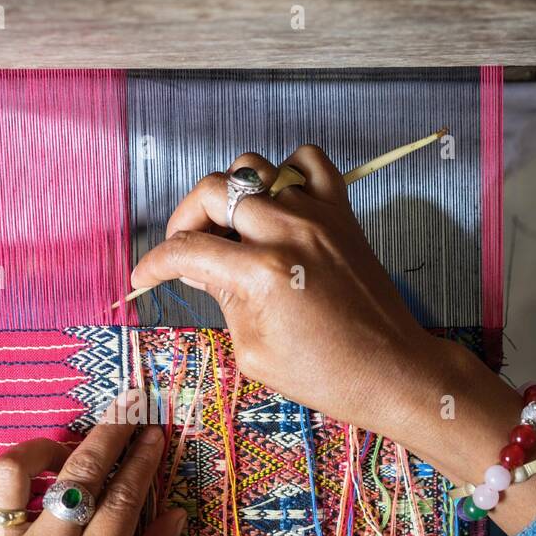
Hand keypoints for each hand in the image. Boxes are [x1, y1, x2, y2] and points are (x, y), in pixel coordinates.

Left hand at [0, 399, 185, 535]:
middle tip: (126, 415)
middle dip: (109, 435)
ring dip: (41, 448)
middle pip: (78, 474)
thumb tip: (174, 513)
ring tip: (62, 450)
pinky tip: (11, 488)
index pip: (123, 500)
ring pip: (10, 472)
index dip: (143, 460)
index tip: (156, 433)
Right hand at [130, 144, 443, 440]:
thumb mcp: (253, 350)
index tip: (145, 277)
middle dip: (184, 220)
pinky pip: (307, 161)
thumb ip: (222, 299)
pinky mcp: (342, 213)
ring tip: (230, 229)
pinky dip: (284, 174)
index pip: (187, 249)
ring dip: (230, 195)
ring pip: (253, 167)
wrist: (390, 370)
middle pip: (212, 191)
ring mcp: (318, 215)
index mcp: (261, 273)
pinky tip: (276, 208)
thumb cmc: (323, 374)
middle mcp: (288, 232)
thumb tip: (197, 270)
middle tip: (185, 250)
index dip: (155, 264)